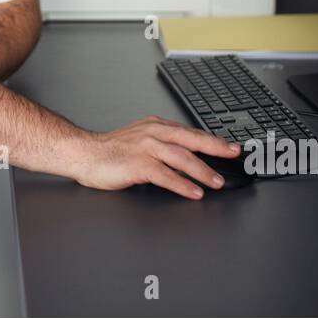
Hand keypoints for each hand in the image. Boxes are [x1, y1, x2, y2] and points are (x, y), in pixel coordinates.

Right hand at [70, 115, 242, 198]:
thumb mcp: (140, 140)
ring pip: (182, 158)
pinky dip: (182, 184)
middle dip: (216, 148)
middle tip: (234, 155)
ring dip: (203, 171)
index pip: (190, 132)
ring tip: (218, 181)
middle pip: (191, 140)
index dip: (212, 140)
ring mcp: (146, 148)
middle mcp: (153, 133)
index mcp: (155, 126)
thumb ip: (162, 145)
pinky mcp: (138, 164)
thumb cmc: (109, 151)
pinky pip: (165, 175)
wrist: (83, 153)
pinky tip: (194, 192)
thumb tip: (186, 158)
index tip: (230, 146)